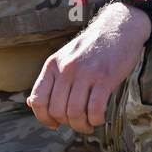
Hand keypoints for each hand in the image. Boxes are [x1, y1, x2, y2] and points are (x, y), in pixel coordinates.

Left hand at [27, 0, 151, 133]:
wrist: (120, 26)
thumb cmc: (93, 46)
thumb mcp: (65, 57)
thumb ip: (51, 79)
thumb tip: (31, 103)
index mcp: (53, 64)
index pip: (38, 100)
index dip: (44, 118)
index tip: (55, 124)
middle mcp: (66, 68)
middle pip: (57, 110)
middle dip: (67, 123)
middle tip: (78, 123)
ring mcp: (85, 73)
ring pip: (75, 112)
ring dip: (82, 125)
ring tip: (89, 124)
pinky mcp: (105, 77)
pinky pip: (95, 108)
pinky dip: (96, 119)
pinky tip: (99, 118)